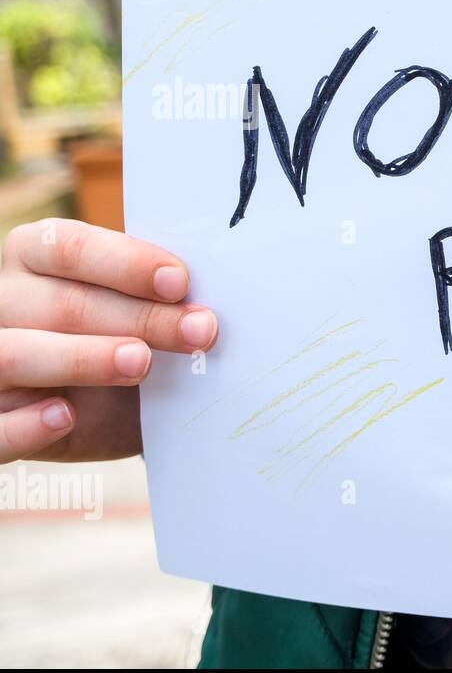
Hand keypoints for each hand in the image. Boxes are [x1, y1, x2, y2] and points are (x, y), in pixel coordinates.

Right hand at [0, 219, 217, 462]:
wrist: (110, 409)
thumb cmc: (127, 343)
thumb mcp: (142, 317)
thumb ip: (161, 301)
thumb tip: (210, 301)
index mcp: (34, 256)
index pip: (68, 247)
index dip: (126, 262)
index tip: (180, 282)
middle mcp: (0, 302)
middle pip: (61, 303)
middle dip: (137, 318)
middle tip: (199, 332)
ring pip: (13, 356)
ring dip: (82, 359)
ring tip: (142, 364)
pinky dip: (24, 425)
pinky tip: (65, 417)